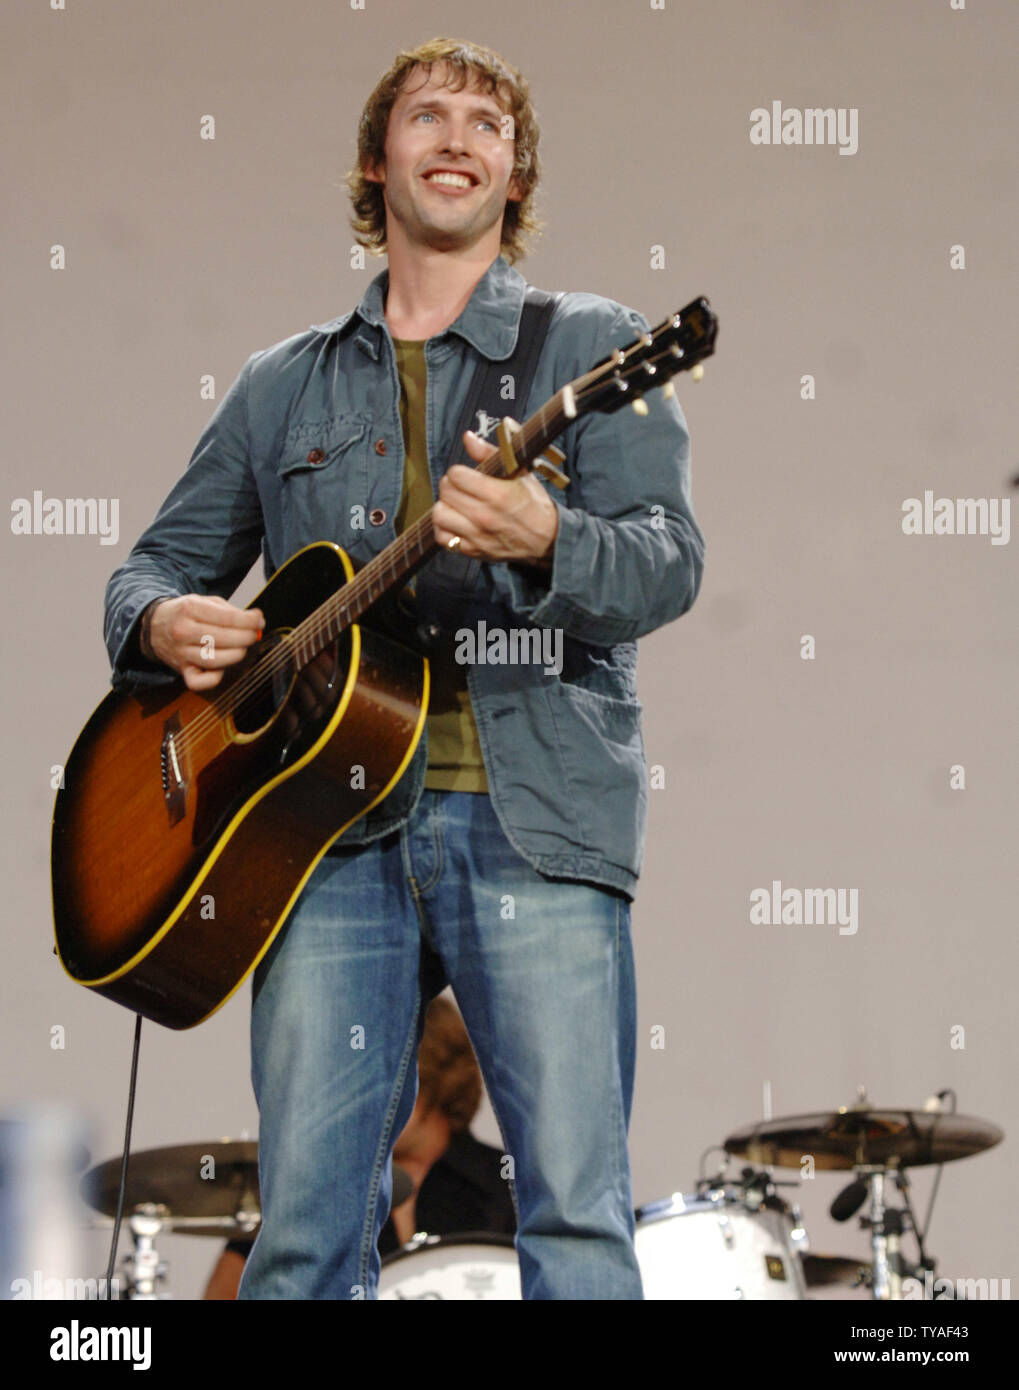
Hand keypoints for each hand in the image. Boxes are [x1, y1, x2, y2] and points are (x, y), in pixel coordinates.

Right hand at [147, 594, 264, 691]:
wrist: (154, 626)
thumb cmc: (186, 613)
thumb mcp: (204, 601)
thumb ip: (231, 610)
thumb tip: (256, 619)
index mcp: (189, 609)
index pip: (227, 618)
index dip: (249, 621)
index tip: (259, 621)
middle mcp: (182, 631)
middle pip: (224, 639)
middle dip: (246, 637)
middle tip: (254, 634)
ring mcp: (181, 652)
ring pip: (216, 660)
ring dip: (236, 654)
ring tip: (242, 647)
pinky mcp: (181, 669)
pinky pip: (199, 682)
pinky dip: (214, 678)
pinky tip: (222, 667)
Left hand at [432, 430, 557, 566]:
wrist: (547, 539)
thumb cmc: (533, 503)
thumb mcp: (521, 472)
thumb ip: (490, 453)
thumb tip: (468, 437)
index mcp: (498, 494)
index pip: (456, 475)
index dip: (459, 471)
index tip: (466, 474)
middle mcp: (485, 516)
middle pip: (446, 492)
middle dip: (451, 485)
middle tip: (460, 487)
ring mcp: (477, 535)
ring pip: (439, 514)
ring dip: (445, 506)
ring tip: (456, 505)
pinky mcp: (473, 551)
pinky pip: (443, 537)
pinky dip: (445, 529)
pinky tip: (456, 522)